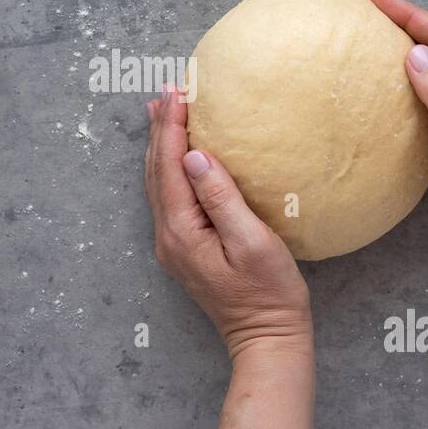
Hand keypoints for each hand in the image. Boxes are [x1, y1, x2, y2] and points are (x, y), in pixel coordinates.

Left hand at [144, 86, 311, 359]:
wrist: (267, 339)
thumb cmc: (270, 294)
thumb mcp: (253, 243)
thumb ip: (222, 198)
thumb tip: (195, 157)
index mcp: (182, 231)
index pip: (170, 166)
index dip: (172, 126)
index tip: (177, 91)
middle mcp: (169, 237)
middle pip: (157, 171)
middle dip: (161, 128)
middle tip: (167, 89)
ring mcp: (174, 245)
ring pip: (158, 183)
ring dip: (161, 145)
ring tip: (162, 110)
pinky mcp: (184, 249)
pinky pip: (168, 196)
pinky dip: (168, 166)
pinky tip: (178, 155)